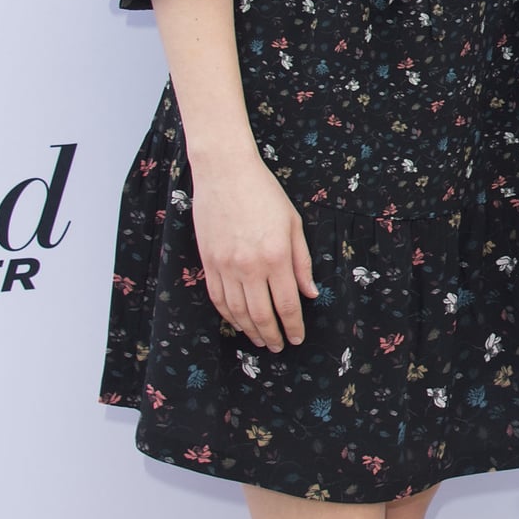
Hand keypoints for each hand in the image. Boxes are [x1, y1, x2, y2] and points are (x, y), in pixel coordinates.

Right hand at [188, 144, 317, 350]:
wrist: (225, 172)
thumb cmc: (264, 193)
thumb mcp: (293, 224)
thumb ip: (302, 262)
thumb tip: (310, 293)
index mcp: (276, 256)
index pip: (287, 304)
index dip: (293, 326)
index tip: (297, 339)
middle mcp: (249, 266)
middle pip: (262, 314)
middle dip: (272, 335)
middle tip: (279, 347)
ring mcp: (225, 265)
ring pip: (237, 311)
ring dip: (249, 330)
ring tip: (260, 340)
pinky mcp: (208, 261)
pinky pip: (217, 297)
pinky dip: (228, 315)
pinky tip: (237, 322)